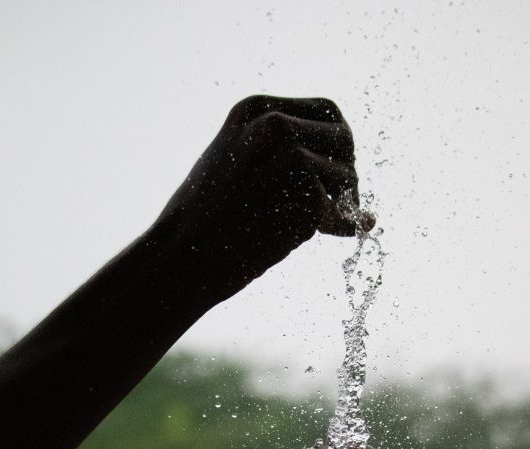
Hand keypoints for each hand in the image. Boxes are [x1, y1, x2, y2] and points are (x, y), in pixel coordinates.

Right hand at [154, 95, 373, 306]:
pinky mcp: (307, 193)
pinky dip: (338, 229)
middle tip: (340, 202)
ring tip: (311, 226)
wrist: (182, 256)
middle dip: (346, 171)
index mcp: (257, 110)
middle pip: (345, 138)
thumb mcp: (233, 163)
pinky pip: (344, 214)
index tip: (333, 170)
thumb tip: (333, 170)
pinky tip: (318, 236)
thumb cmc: (202, 222)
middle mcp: (277, 125)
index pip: (326, 111)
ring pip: (347, 178)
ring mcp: (293, 157)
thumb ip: (276, 155)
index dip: (337, 143)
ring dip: (341, 205)